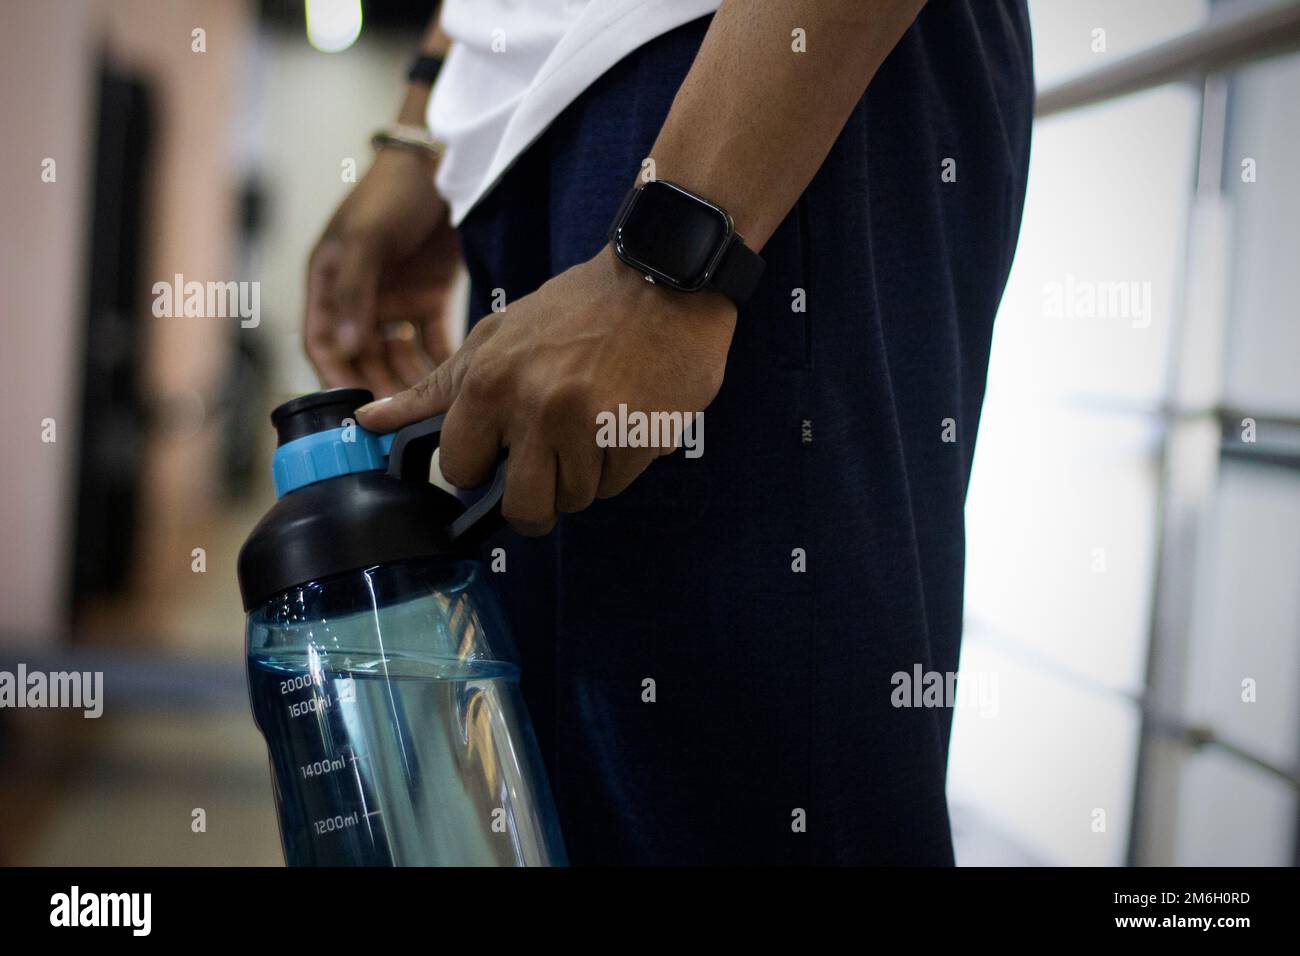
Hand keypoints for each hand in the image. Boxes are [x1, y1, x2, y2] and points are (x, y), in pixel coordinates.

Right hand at [305, 148, 459, 395]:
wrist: (439, 163)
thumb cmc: (391, 192)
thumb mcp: (367, 239)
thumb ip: (355, 292)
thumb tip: (347, 347)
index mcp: (329, 286)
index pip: (323, 345)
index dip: (335, 377)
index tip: (352, 409)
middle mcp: (359, 301)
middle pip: (365, 359)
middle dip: (381, 389)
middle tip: (400, 419)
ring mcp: (395, 302)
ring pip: (400, 357)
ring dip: (412, 381)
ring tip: (432, 408)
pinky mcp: (430, 300)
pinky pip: (434, 342)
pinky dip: (442, 362)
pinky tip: (457, 385)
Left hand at [356, 245, 736, 534]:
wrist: (662, 279)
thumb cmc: (578, 308)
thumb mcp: (495, 336)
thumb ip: (434, 388)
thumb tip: (370, 423)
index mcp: (490, 384)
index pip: (463, 471)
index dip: (484, 466)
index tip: (503, 450)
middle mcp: (535, 408)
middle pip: (525, 508)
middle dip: (538, 496)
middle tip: (553, 463)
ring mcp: (590, 427)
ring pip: (576, 499)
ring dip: (583, 475)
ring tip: (594, 426)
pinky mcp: (638, 438)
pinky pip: (617, 485)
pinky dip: (619, 464)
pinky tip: (624, 421)